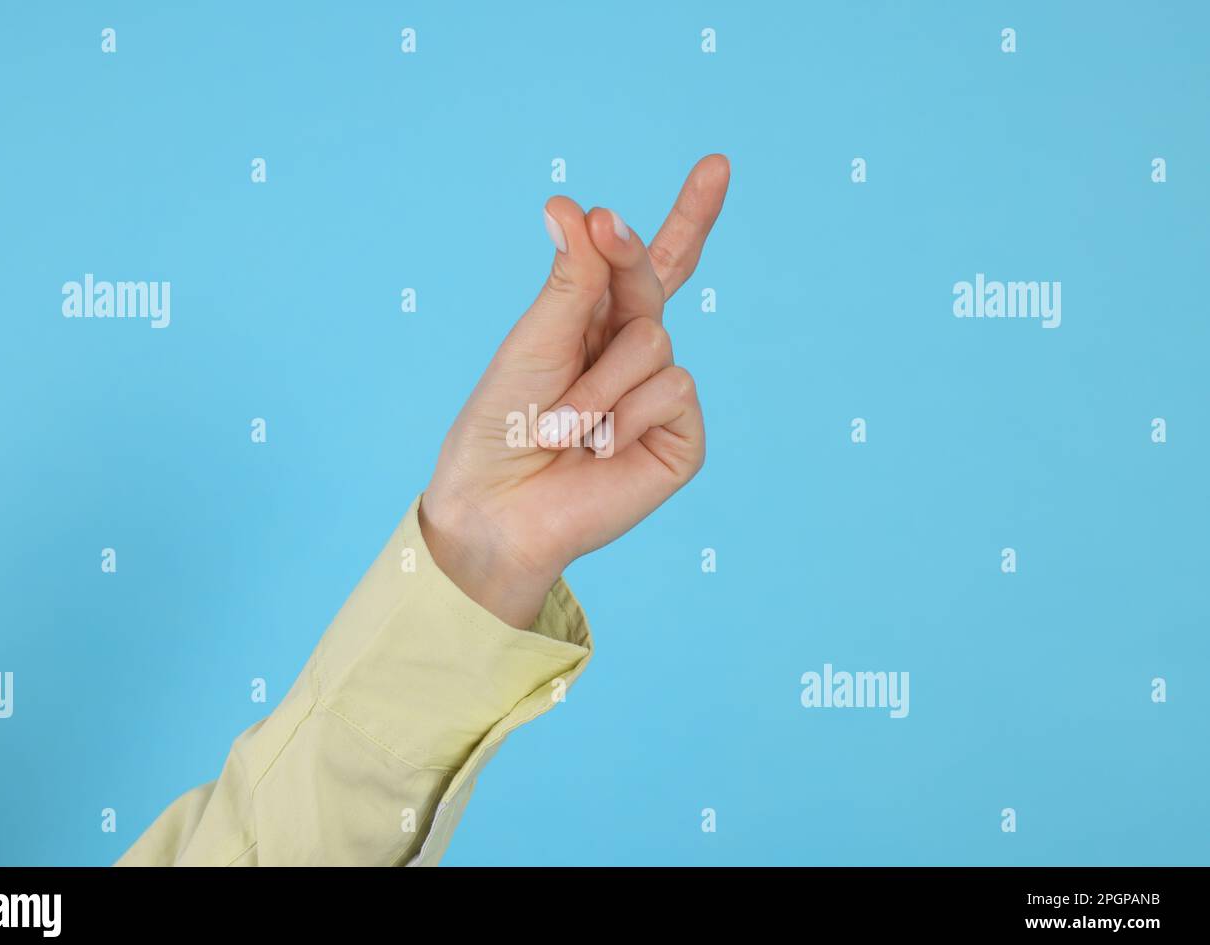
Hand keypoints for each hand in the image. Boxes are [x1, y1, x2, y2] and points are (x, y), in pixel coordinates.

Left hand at [420, 155, 730, 627]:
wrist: (498, 507)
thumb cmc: (500, 426)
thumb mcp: (533, 341)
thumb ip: (572, 281)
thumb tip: (577, 205)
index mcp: (595, 323)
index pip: (649, 265)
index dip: (690, 217)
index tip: (718, 166)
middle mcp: (632, 355)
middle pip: (653, 283)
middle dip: (627, 254)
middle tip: (604, 227)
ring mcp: (660, 397)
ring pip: (654, 340)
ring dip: (597, 382)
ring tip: (560, 425)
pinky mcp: (680, 439)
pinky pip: (674, 389)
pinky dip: (626, 415)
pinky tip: (599, 447)